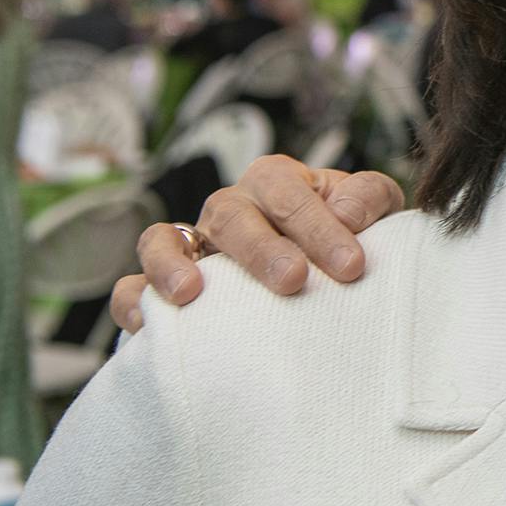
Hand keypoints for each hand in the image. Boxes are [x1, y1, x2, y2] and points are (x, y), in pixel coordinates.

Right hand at [109, 158, 406, 332]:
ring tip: (190, 294)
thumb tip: (348, 215)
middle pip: (231, 216)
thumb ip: (369, 199)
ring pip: (163, 240)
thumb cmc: (349, 240)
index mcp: (278, 183)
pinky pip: (131, 288)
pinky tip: (149, 323)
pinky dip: (132, 301)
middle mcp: (230, 209)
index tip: (352, 265)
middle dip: (261, 249)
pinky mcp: (163, 288)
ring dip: (171, 264)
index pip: (288, 192)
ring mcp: (192, 246)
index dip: (318, 225)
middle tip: (292, 281)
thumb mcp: (373, 212)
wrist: (330, 279)